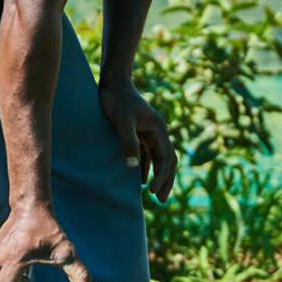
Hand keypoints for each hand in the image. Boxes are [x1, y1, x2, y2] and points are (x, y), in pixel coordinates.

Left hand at [97, 77, 177, 202]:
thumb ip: (128, 141)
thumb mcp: (121, 120)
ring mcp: (150, 132)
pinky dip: (146, 167)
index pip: (166, 158)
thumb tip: (132, 167)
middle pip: (168, 160)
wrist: (113, 81)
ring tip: (155, 195)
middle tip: (161, 200)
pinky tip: (139, 180)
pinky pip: (148, 154)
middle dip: (166, 180)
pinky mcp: (140, 132)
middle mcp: (158, 131)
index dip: (162, 176)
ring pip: (160, 158)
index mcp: (158, 129)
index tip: (153, 192)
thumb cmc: (116, 98)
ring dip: (159, 176)